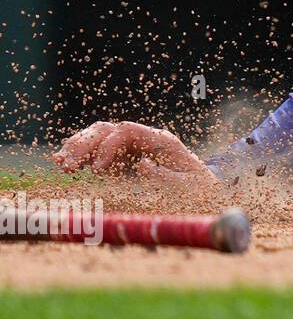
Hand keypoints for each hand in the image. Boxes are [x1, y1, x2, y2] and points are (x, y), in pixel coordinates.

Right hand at [51, 121, 218, 183]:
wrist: (205, 188)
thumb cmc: (198, 188)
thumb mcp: (188, 185)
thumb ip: (166, 176)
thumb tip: (142, 164)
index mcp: (160, 140)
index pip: (126, 131)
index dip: (107, 147)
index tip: (97, 171)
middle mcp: (144, 138)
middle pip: (107, 130)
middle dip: (84, 144)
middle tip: (66, 165)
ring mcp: (134, 145)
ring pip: (99, 136)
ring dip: (78, 147)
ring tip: (61, 164)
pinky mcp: (126, 156)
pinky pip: (99, 150)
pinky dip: (83, 155)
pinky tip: (67, 164)